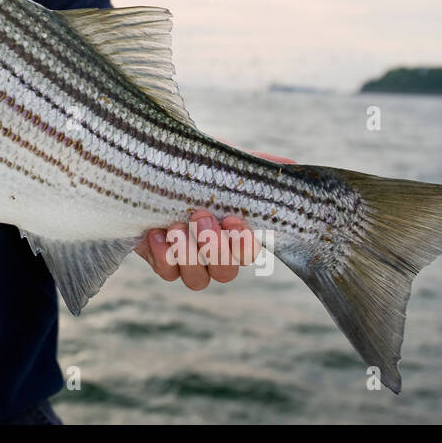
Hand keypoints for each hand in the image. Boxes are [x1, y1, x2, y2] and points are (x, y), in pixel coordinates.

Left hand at [134, 146, 294, 289]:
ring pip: (197, 280)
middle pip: (225, 273)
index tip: (232, 219)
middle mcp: (213, 253)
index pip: (248, 254)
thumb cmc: (194, 167)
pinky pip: (166, 272)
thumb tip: (290, 167)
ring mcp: (186, 259)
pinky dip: (162, 255)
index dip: (243, 244)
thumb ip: (256, 164)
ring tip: (176, 226)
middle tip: (200, 216)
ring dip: (188, 254)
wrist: (151, 165)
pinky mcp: (160, 258)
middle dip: (214, 247)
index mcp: (234, 233)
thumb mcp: (223, 162)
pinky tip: (157, 233)